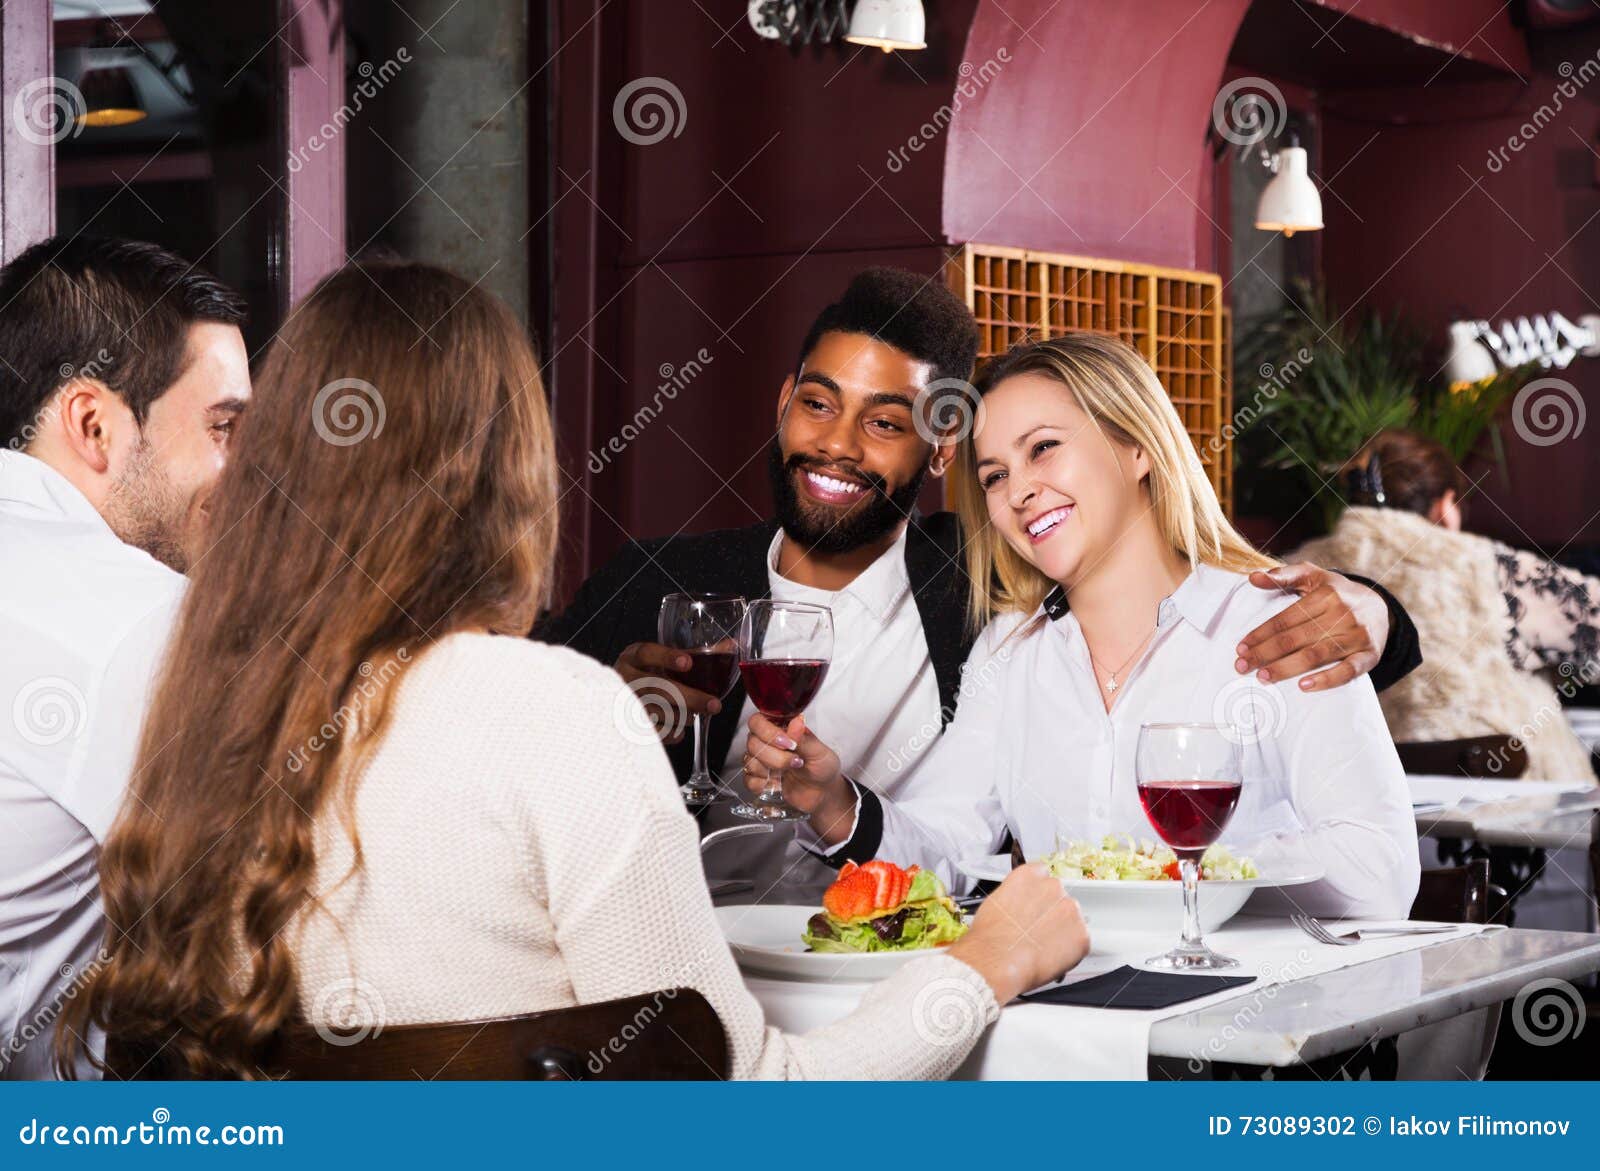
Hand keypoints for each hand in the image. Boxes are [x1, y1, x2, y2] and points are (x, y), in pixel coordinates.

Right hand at [613, 642, 721, 744]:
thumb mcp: (662, 660)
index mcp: (632, 657)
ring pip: (662, 713)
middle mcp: (625, 679)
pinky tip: (679, 725)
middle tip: (714, 705)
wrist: (619, 701)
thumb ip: (694, 653)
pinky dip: (677, 732)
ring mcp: (625, 704)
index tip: (688, 662)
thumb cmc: (647, 676)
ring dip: (686, 716)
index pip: (646, 653)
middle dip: (691, 698)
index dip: (667, 658)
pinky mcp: (630, 728)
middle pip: (658, 688)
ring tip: (692, 712)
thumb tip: (730, 646)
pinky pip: (660, 733)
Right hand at [741, 713, 852, 836]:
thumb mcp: (818, 752)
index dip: (768, 732)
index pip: (758, 722)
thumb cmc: (823, 768)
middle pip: (752, 743)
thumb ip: (803, 738)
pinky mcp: (759, 780)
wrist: (824, 793)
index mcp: (780, 729)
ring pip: (750, 762)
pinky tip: (780, 784)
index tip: (788, 744)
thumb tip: (797, 721)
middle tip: (796, 762)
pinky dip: (765, 785)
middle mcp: (767, 743)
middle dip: (775, 756)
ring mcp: (762, 762)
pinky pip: (749, 780)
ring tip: (789, 772)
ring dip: (771, 770)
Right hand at [948, 865, 1088, 1003]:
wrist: (997, 963)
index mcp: (1031, 874)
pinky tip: (1050, 956)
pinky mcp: (1082, 935)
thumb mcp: (996, 902)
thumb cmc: (990, 938)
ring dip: (1062, 930)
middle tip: (1037, 931)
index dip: (1039, 895)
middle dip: (1051, 913)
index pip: (1043, 875)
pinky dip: (1070, 951)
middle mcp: (1053, 886)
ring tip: (1041, 946)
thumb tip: (1022, 903)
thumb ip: (1017, 895)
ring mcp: (1071, 910)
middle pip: (1059, 896)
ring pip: (1071, 918)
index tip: (1035, 906)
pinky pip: (1080, 941)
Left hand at [1238, 563, 1388, 691]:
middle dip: (1265, 653)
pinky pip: (1348, 671)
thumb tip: (1252, 577)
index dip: (1260, 634)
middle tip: (1242, 666)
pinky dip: (1326, 680)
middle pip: (1296, 638)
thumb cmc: (1336, 592)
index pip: (1286, 619)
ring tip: (1263, 677)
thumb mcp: (1312, 576)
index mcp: (1325, 594)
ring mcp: (1357, 636)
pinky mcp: (1370, 655)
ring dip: (1286, 668)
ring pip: (1316, 655)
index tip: (1240, 647)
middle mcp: (1342, 614)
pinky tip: (1303, 687)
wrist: (1379, 607)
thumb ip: (1283, 575)